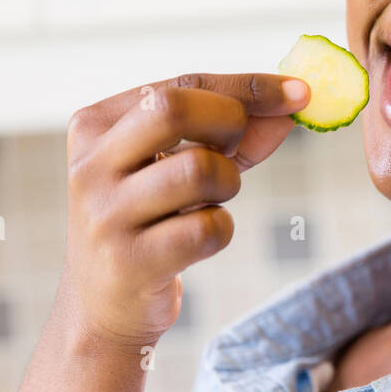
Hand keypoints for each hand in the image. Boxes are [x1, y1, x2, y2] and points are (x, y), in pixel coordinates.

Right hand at [55, 72, 309, 349]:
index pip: (178, 85)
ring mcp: (106, 216)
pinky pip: (207, 229)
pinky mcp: (129, 263)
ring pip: (199, 170)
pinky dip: (221, 229)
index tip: (299, 92)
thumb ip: (232, 136)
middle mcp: (91, 166)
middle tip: (238, 149)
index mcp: (95, 127)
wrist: (103, 306)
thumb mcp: (179, 167)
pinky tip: (200, 239)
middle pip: (173, 109)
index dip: (246, 87)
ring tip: (210, 201)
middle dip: (229, 122)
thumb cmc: (150, 221)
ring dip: (228, 183)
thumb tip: (290, 109)